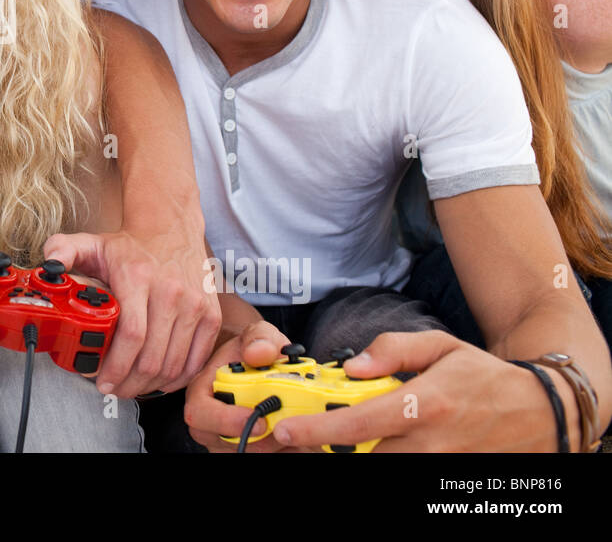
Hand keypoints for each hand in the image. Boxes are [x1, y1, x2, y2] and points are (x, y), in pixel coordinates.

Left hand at [41, 230, 222, 397]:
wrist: (171, 228)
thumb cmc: (129, 245)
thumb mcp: (91, 242)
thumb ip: (62, 250)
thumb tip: (49, 265)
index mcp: (138, 278)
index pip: (131, 334)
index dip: (116, 365)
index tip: (100, 380)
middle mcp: (171, 292)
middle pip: (152, 357)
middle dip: (129, 383)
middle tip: (113, 389)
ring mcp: (194, 304)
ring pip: (174, 364)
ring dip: (150, 386)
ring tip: (131, 387)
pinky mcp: (211, 314)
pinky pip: (196, 359)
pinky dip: (177, 378)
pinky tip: (159, 381)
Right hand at [185, 320, 295, 451]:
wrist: (257, 363)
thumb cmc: (252, 349)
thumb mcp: (259, 334)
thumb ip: (260, 338)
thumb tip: (259, 353)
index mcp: (202, 389)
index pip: (199, 413)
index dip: (226, 421)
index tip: (260, 421)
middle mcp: (209, 418)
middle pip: (222, 442)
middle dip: (258, 441)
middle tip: (287, 428)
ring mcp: (225, 437)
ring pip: (245, 453)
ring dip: (273, 446)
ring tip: (297, 428)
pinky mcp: (246, 448)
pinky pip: (260, 456)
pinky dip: (283, 450)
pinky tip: (297, 436)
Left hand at [272, 331, 574, 451]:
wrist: (540, 414)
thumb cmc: (483, 377)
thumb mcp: (441, 346)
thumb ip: (394, 348)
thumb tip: (354, 366)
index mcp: (424, 404)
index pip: (360, 423)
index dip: (318, 430)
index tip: (286, 430)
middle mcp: (429, 443)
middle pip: (360, 457)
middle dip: (324, 450)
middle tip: (295, 438)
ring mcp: (437, 467)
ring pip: (377, 471)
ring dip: (347, 458)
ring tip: (324, 443)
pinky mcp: (443, 481)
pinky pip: (399, 476)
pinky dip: (375, 462)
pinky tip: (360, 449)